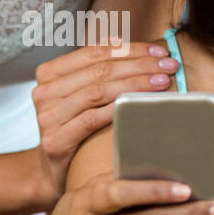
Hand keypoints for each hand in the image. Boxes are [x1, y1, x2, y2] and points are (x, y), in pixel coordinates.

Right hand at [32, 41, 179, 200]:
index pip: (95, 52)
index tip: (158, 52)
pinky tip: (139, 104)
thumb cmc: (72, 128)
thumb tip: (126, 45)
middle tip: (168, 66)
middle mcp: (44, 91)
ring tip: (162, 82)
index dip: (129, 49)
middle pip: (100, 71)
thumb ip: (95, 71)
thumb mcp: (79, 94)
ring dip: (135, 84)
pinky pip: (92, 119)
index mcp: (49, 73)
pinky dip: (117, 108)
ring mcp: (48, 116)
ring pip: (98, 92)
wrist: (53, 169)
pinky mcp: (55, 140)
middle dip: (139, 65)